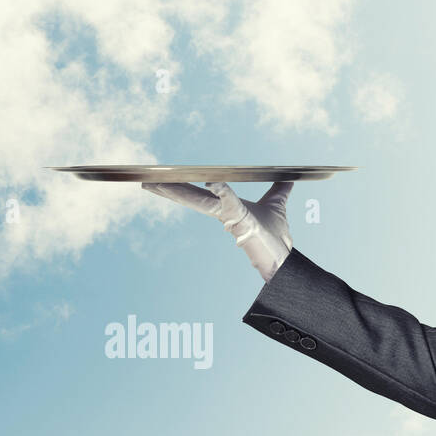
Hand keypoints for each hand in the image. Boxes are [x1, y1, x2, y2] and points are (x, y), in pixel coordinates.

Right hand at [142, 181, 293, 280]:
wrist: (284, 259)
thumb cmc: (277, 236)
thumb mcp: (277, 204)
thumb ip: (279, 189)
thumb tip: (288, 177)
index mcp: (226, 208)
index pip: (198, 194)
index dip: (181, 187)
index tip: (164, 180)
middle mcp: (222, 213)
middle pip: (190, 197)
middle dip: (168, 190)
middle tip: (147, 182)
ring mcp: (229, 217)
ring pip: (199, 201)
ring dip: (178, 192)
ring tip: (156, 184)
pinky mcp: (241, 220)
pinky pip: (230, 201)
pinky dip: (222, 191)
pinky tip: (213, 182)